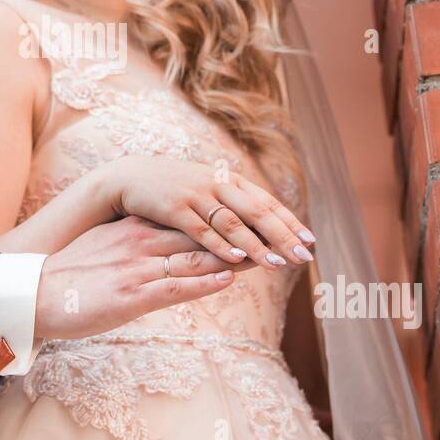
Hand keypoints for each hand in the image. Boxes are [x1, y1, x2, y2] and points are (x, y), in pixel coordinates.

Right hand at [33, 216, 251, 339]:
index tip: (261, 219)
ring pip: (197, 258)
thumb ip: (136, 243)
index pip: (193, 222)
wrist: (34, 293)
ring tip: (272, 257)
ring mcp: (138, 267)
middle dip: (245, 236)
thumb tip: (163, 245)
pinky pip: (176, 287)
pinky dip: (205, 283)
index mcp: (136, 230)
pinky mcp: (132, 294)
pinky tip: (230, 278)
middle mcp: (142, 242)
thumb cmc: (69, 276)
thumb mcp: (107, 249)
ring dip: (238, 258)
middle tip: (279, 237)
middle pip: (204, 236)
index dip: (229, 221)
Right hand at [93, 155, 315, 269]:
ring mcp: (195, 195)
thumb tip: (263, 224)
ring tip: (278, 262)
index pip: (266, 202)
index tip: (310, 240)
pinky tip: (237, 259)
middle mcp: (217, 184)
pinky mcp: (173, 208)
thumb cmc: (171, 189)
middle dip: (282, 235)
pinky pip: (201, 230)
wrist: (128, 177)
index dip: (290, 221)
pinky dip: (220, 244)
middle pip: (256, 211)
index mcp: (228, 180)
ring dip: (257, 244)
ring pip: (233, 222)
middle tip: (304, 256)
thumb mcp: (205, 190)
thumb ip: (231, 203)